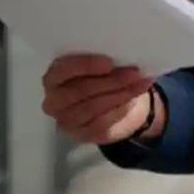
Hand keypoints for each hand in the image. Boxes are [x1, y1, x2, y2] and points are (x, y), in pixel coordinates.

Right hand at [41, 54, 155, 144]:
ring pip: (93, 107)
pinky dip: (120, 110)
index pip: (64, 70)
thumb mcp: (100, 66)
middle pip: (81, 90)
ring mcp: (67, 120)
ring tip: (140, 84)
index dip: (86, 66)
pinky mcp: (82, 134)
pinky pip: (102, 124)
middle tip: (134, 73)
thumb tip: (122, 59)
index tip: (109, 63)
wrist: (110, 104)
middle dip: (111, 81)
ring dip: (120, 94)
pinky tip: (133, 100)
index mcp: (53, 78)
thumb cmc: (101, 77)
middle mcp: (54, 101)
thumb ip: (103, 62)